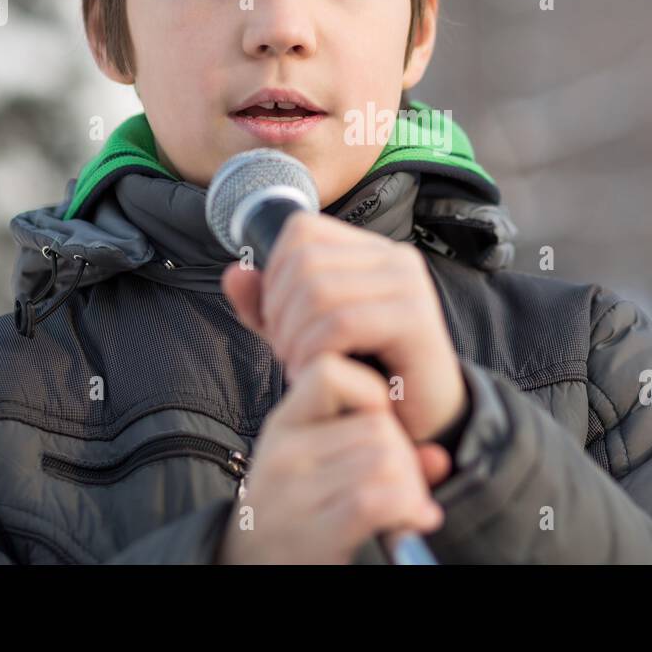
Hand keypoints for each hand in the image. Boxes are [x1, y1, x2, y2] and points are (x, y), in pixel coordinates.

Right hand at [216, 353, 450, 563]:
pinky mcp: (311, 533)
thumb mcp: (319, 470)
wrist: (247, 568)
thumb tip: (438, 459)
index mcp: (284, 425)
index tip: (378, 424)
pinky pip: (377, 501)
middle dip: (405, 456)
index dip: (370, 392)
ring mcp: (294, 493)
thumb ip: (373, 452)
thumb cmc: (292, 518)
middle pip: (377, 426)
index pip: (330, 372)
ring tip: (404, 506)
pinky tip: (413, 521)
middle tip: (404, 485)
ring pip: (385, 461)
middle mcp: (283, 452)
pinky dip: (407, 509)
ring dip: (411, 487)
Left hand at [221, 211, 467, 443]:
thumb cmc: (363, 375)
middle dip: (280, 312)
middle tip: (287, 353)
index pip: (301, 230)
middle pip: (304, 260)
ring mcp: (409, 284)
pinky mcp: (416, 319)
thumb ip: (265, 306)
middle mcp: (395, 256)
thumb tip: (234, 272)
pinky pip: (341, 323)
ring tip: (300, 366)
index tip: (278, 321)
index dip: (274, 274)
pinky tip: (315, 374)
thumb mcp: (301, 337)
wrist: (418, 422)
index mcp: (370, 250)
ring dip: (295, 337)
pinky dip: (314, 352)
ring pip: (319, 290)